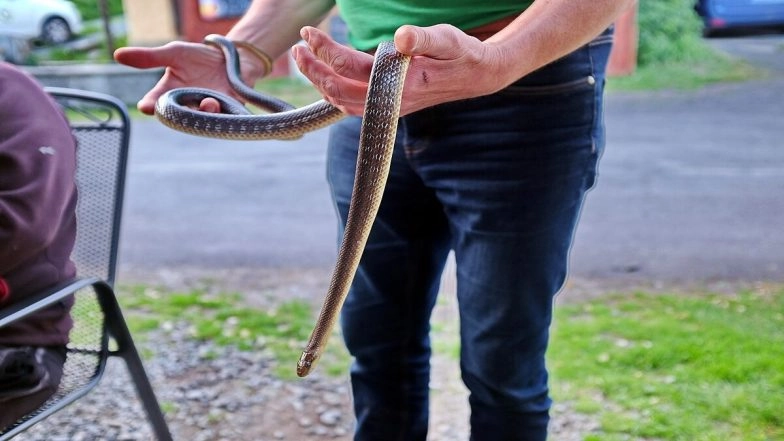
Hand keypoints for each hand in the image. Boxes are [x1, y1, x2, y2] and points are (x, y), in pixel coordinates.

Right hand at [114, 40, 266, 114]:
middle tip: (176, 111)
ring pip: (202, 119)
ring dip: (204, 112)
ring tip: (208, 102)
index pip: (156, 102)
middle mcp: (187, 106)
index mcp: (170, 94)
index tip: (146, 106)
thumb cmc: (198, 58)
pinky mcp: (229, 111)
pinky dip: (222, 112)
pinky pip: (224, 117)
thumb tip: (117, 54)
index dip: (151, 105)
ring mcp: (208, 110)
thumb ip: (149, 57)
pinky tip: (220, 104)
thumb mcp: (173, 54)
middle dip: (178, 115)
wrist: (230, 59)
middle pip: (179, 116)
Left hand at [292, 25, 506, 116]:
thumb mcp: (449, 39)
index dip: (326, 51)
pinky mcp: (388, 105)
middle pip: (339, 91)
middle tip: (297, 48)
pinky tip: (326, 74)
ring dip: (320, 81)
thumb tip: (401, 36)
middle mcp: (391, 100)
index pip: (352, 69)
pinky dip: (333, 90)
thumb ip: (425, 38)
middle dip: (313, 70)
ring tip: (304, 58)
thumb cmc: (462, 54)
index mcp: (402, 83)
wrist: (478, 77)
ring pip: (343, 101)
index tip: (309, 34)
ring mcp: (389, 106)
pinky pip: (352, 104)